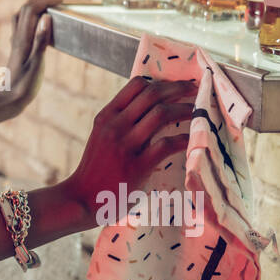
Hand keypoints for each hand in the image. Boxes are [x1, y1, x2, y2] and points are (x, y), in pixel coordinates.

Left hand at [0, 0, 62, 114]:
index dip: (46, 0)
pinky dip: (29, 16)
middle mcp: (17, 38)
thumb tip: (46, 17)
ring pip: (21, 16)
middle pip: (25, 9)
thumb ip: (41, 40)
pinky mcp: (18, 50)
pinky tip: (35, 20)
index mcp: (23, 39)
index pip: (32, 10)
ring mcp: (16, 43)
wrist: (8, 100)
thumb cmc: (24, 85)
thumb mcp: (36, 64)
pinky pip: (21, 26)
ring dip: (32, 4)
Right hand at [57, 75, 197, 211]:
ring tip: (197, 112)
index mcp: (106, 116)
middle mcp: (115, 126)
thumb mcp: (101, 136)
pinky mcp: (137, 165)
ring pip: (161, 114)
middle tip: (194, 90)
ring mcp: (125, 145)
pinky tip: (191, 138)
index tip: (177, 85)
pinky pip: (166, 144)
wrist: (82, 197)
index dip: (161, 82)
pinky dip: (183, 138)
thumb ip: (120, 122)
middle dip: (177, 89)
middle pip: (152, 95)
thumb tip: (149, 108)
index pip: (136, 85)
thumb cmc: (95, 168)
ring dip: (184, 110)